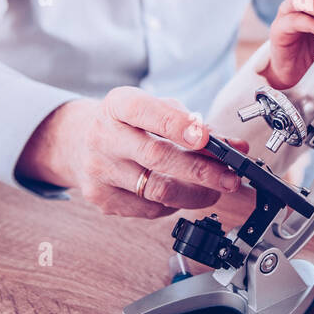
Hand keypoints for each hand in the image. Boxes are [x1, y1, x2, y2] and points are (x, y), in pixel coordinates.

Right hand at [17, 90, 249, 217]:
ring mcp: (100, 170)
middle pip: (157, 157)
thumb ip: (196, 126)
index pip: (147, 112)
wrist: (78, 143)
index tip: (207, 138)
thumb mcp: (157, 110)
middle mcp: (103, 136)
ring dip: (195, 194)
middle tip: (230, 177)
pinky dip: (174, 204)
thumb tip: (235, 147)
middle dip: (201, 170)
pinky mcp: (101, 198)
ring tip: (216, 191)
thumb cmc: (129, 124)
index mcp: (118, 105)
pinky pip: (148, 208)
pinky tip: (183, 195)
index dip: (178, 125)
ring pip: (156, 189)